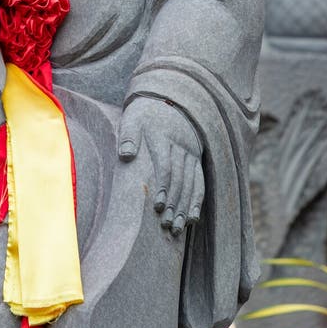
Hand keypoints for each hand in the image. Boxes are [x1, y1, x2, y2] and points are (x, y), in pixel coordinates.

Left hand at [118, 97, 203, 234]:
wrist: (167, 99)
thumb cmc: (145, 113)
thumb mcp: (133, 118)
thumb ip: (129, 135)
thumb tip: (125, 155)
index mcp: (163, 137)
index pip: (166, 166)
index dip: (162, 187)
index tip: (156, 205)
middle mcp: (182, 146)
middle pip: (180, 179)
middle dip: (174, 203)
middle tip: (167, 225)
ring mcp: (192, 152)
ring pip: (192, 183)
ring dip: (185, 206)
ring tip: (178, 228)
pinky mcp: (197, 157)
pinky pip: (200, 181)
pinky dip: (197, 200)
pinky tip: (192, 217)